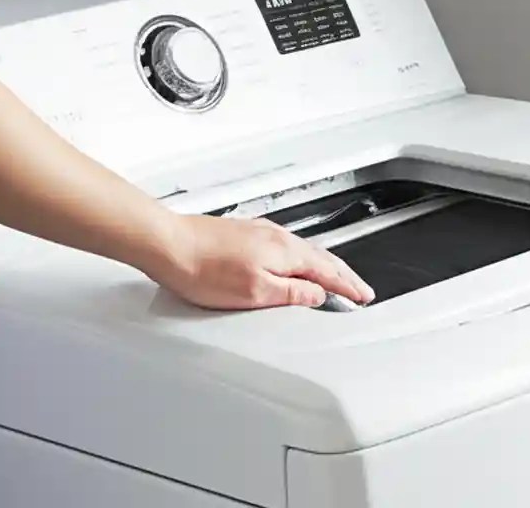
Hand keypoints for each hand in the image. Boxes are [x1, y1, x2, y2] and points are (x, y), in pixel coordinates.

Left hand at [150, 215, 375, 309]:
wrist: (167, 243)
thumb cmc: (203, 268)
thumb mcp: (255, 293)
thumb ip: (291, 295)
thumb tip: (317, 295)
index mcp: (287, 253)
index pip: (329, 273)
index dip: (349, 287)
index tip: (362, 297)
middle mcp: (279, 238)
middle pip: (322, 259)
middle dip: (344, 275)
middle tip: (358, 289)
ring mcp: (262, 233)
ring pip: (305, 251)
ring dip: (325, 266)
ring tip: (334, 279)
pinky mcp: (246, 233)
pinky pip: (286, 247)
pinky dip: (302, 258)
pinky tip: (295, 263)